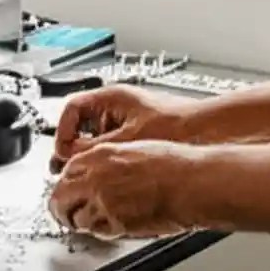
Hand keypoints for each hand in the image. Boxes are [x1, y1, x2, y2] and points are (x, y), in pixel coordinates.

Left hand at [48, 139, 197, 238]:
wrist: (190, 182)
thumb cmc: (173, 165)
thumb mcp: (133, 150)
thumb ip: (109, 162)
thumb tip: (99, 174)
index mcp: (100, 154)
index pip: (66, 172)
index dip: (66, 186)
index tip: (68, 192)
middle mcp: (95, 176)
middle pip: (60, 197)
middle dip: (62, 208)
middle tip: (66, 215)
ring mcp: (102, 199)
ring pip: (75, 218)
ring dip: (80, 222)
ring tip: (90, 224)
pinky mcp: (114, 221)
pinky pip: (97, 231)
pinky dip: (100, 231)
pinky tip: (111, 227)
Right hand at [50, 85, 192, 172]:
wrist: (206, 131)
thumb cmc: (175, 125)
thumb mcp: (125, 139)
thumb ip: (93, 148)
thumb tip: (68, 158)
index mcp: (110, 98)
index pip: (72, 109)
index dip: (63, 132)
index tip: (63, 152)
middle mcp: (117, 106)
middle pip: (82, 125)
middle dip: (76, 147)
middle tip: (73, 167)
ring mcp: (128, 119)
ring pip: (97, 138)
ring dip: (93, 155)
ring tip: (96, 172)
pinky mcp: (138, 133)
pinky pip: (113, 145)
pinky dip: (109, 158)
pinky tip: (114, 172)